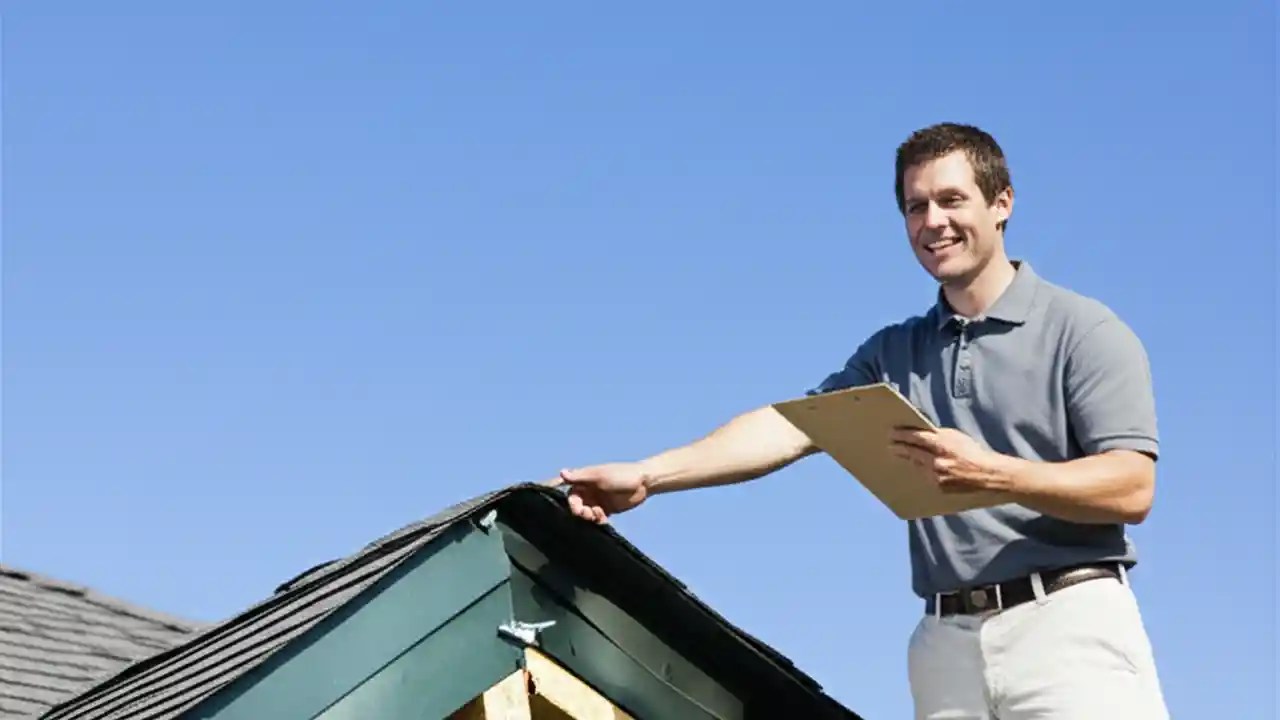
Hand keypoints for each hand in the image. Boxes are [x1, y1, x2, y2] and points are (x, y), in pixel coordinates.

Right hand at [547, 462, 650, 523]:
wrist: (644, 483)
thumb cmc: (621, 474)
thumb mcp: (599, 475)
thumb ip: (580, 476)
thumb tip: (561, 472)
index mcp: (585, 479)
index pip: (570, 490)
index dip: (568, 499)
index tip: (571, 507)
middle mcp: (590, 490)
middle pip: (576, 504)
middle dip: (579, 510)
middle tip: (586, 513)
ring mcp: (598, 500)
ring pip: (586, 512)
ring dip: (589, 516)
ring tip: (598, 515)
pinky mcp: (607, 510)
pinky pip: (597, 518)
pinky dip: (598, 520)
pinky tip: (604, 519)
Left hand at [889, 426, 1012, 493]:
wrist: (987, 474)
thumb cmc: (972, 452)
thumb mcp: (956, 437)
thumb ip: (938, 434)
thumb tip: (920, 432)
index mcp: (942, 444)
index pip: (916, 437)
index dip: (902, 434)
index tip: (892, 432)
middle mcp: (937, 460)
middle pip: (911, 452)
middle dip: (900, 447)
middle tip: (891, 444)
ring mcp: (937, 475)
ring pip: (917, 465)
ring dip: (910, 459)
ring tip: (901, 454)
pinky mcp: (938, 486)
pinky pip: (926, 476)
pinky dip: (923, 470)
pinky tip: (918, 466)